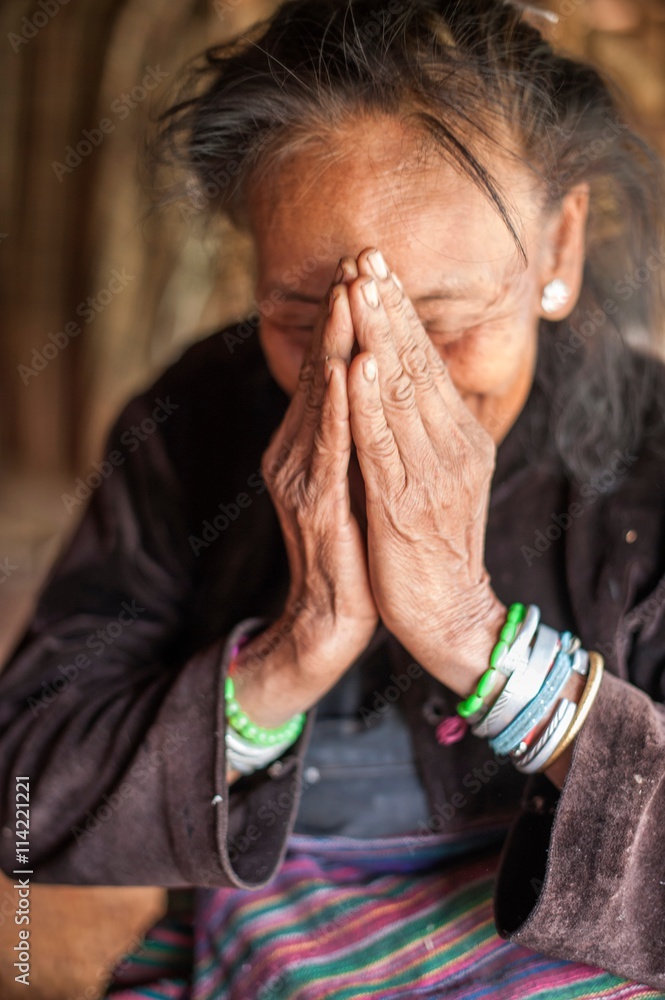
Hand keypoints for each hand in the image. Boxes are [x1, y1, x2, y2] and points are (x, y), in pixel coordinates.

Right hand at [241, 258, 377, 715]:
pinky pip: (331, 445)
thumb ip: (353, 434)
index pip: (328, 370)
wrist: (334, 617)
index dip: (345, 320)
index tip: (366, 271)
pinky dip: (339, 404)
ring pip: (322, 398)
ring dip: (336, 341)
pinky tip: (347, 367)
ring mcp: (300, 476)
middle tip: (357, 258)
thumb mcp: (353, 479)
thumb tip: (376, 388)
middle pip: (321, 371)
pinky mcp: (314, 504)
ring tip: (350, 292)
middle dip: (341, 313)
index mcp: (307, 443)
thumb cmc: (353, 547)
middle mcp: (296, 451)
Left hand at [345, 248, 505, 693]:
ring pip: (399, 394)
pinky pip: (382, 445)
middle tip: (366, 254)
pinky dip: (368, 403)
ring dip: (377, 337)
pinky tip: (356, 364)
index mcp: (458, 438)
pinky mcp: (403, 505)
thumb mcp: (436, 478)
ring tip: (360, 288)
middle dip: (388, 307)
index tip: (376, 268)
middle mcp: (451, 447)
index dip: (400, 314)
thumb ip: (423, 434)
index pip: (426, 364)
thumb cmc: (430, 547)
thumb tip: (397, 389)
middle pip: (415, 365)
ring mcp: (430, 475)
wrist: (445, 615)